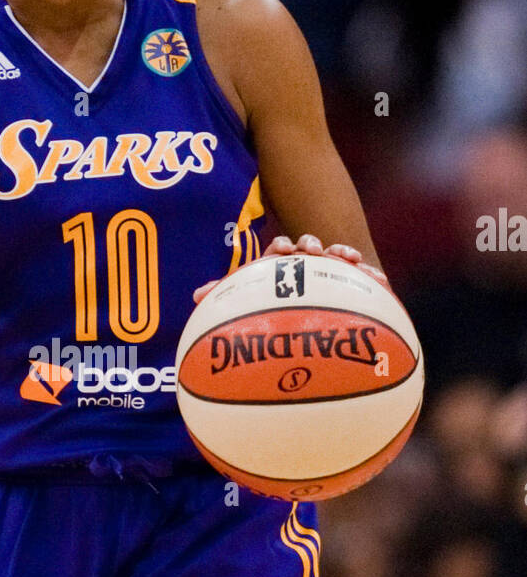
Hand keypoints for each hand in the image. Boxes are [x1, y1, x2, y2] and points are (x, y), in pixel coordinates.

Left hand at [193, 233, 388, 303]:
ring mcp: (328, 275)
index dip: (280, 247)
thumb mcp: (245, 306)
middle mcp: (305, 266)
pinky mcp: (350, 287)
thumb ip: (224, 297)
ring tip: (352, 259)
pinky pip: (361, 280)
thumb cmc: (267, 316)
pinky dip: (371, 278)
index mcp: (279, 266)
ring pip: (337, 261)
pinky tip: (381, 283)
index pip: (279, 249)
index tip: (282, 251)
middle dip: (313, 246)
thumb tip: (195, 296)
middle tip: (313, 251)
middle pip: (310, 249)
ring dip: (344, 256)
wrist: (299, 329)